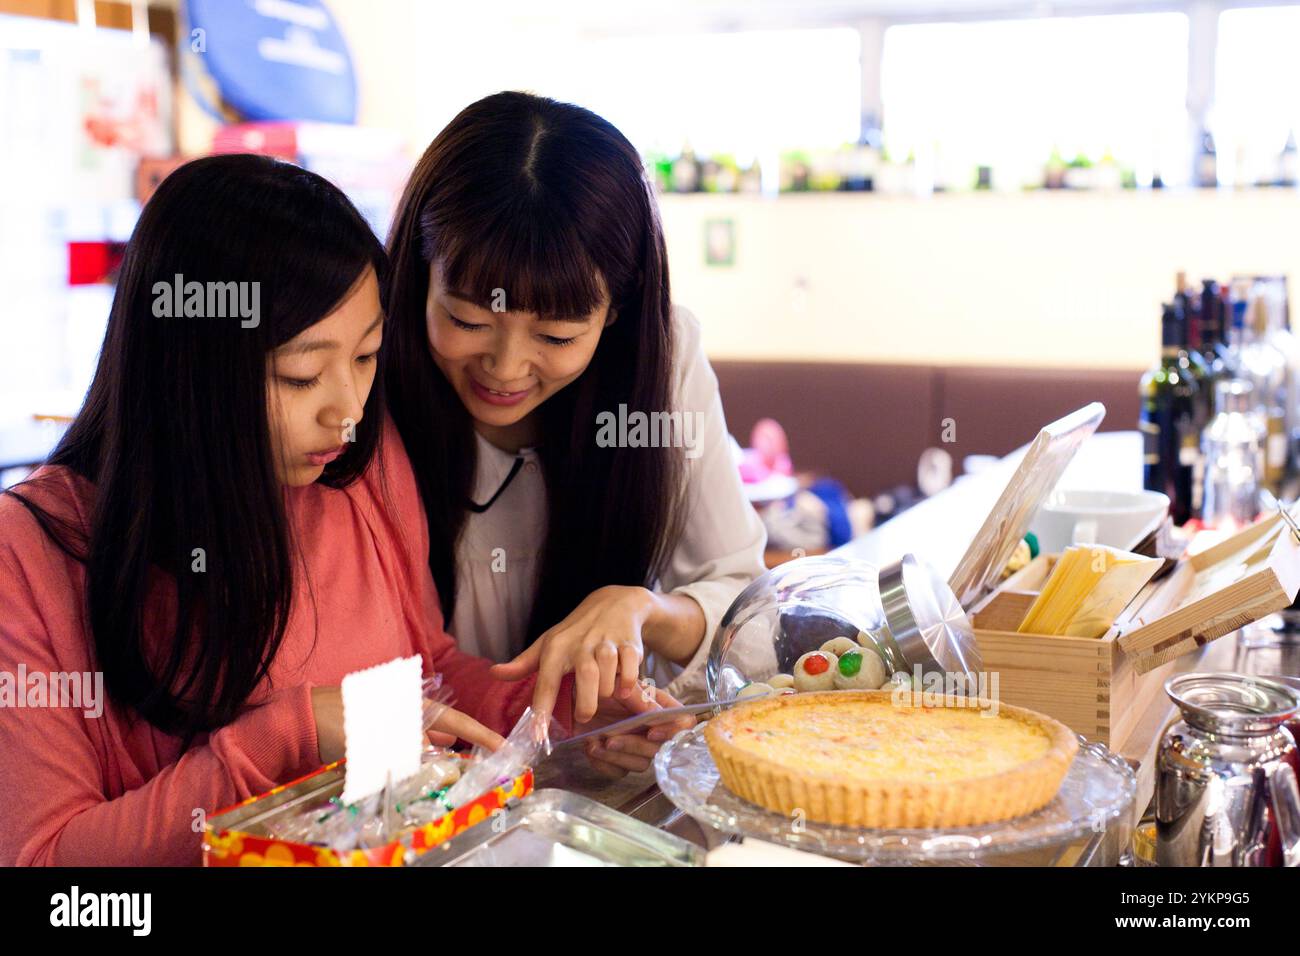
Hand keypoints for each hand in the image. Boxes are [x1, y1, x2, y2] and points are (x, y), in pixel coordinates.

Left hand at [310, 686, 504, 764]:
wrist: (303, 720)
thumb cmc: (343, 722)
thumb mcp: (383, 735)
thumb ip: (413, 742)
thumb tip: (436, 748)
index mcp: (414, 704)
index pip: (456, 723)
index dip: (482, 735)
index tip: (504, 746)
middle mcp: (406, 709)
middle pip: (444, 726)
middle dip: (465, 740)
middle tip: (487, 755)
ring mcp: (392, 718)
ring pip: (425, 735)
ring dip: (438, 747)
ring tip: (457, 758)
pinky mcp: (377, 730)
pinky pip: (406, 741)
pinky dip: (416, 750)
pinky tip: (420, 758)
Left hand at [491, 585, 655, 723]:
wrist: (614, 604)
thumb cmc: (576, 631)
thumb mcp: (548, 642)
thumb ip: (523, 663)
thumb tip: (494, 673)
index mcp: (556, 648)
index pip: (546, 683)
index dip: (542, 712)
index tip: (538, 737)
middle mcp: (581, 645)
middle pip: (586, 680)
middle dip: (586, 705)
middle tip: (584, 716)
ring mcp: (607, 644)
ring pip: (609, 679)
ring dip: (607, 693)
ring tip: (604, 693)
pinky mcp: (630, 645)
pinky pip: (630, 673)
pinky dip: (628, 685)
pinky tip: (623, 688)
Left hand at [573, 683, 693, 778]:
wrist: (574, 698)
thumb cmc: (599, 685)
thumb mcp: (617, 683)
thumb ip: (639, 696)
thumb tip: (657, 714)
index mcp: (660, 707)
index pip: (684, 724)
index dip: (672, 731)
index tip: (651, 732)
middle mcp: (653, 729)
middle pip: (661, 749)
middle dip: (634, 745)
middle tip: (610, 739)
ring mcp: (637, 747)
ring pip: (640, 764)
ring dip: (616, 756)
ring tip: (594, 743)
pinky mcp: (619, 760)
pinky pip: (619, 772)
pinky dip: (603, 762)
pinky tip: (590, 747)